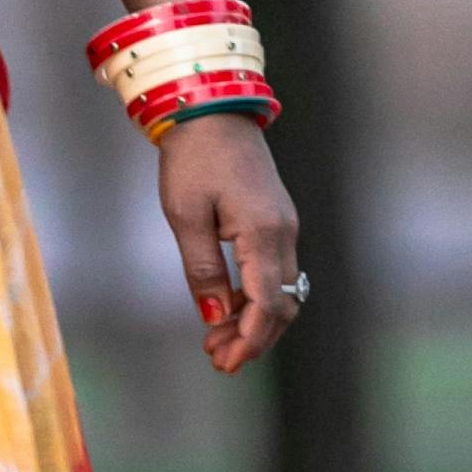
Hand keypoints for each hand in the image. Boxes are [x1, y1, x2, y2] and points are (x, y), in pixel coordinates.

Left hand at [156, 115, 301, 374]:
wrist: (212, 110)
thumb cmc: (194, 158)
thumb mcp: (186, 216)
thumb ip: (202, 270)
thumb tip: (212, 317)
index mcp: (264, 233)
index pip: (267, 303)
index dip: (249, 338)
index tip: (226, 361)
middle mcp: (284, 233)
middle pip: (282, 304)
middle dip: (253, 338)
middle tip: (218, 360)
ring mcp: (284, 226)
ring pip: (282, 291)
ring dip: (254, 321)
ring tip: (218, 342)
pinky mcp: (276, 221)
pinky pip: (275, 272)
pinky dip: (255, 297)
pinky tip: (227, 309)